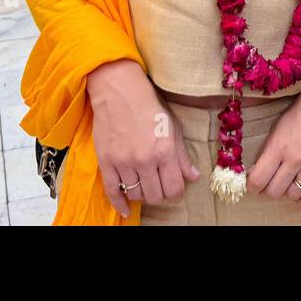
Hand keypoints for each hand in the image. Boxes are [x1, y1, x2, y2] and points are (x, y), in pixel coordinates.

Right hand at [86, 60, 197, 217]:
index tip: (174, 189)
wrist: (119, 91)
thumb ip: (182, 155)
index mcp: (165, 151)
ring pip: (136, 195)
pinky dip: (119, 204)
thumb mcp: (173, 127)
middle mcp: (145, 160)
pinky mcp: (107, 162)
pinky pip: (112, 191)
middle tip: (159, 185)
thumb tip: (194, 177)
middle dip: (160, 194)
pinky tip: (125, 209)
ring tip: (144, 184)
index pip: (174, 189)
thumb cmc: (149, 105)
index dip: (177, 193)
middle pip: (155, 196)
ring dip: (142, 194)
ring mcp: (124, 162)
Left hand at [247, 68, 300, 202]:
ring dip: (288, 191)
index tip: (254, 182)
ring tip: (289, 182)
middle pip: (274, 191)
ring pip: (293, 195)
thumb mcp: (281, 123)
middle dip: (269, 189)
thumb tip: (261, 168)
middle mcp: (295, 158)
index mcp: (279, 144)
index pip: (258, 179)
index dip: (253, 184)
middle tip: (272, 182)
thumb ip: (272, 147)